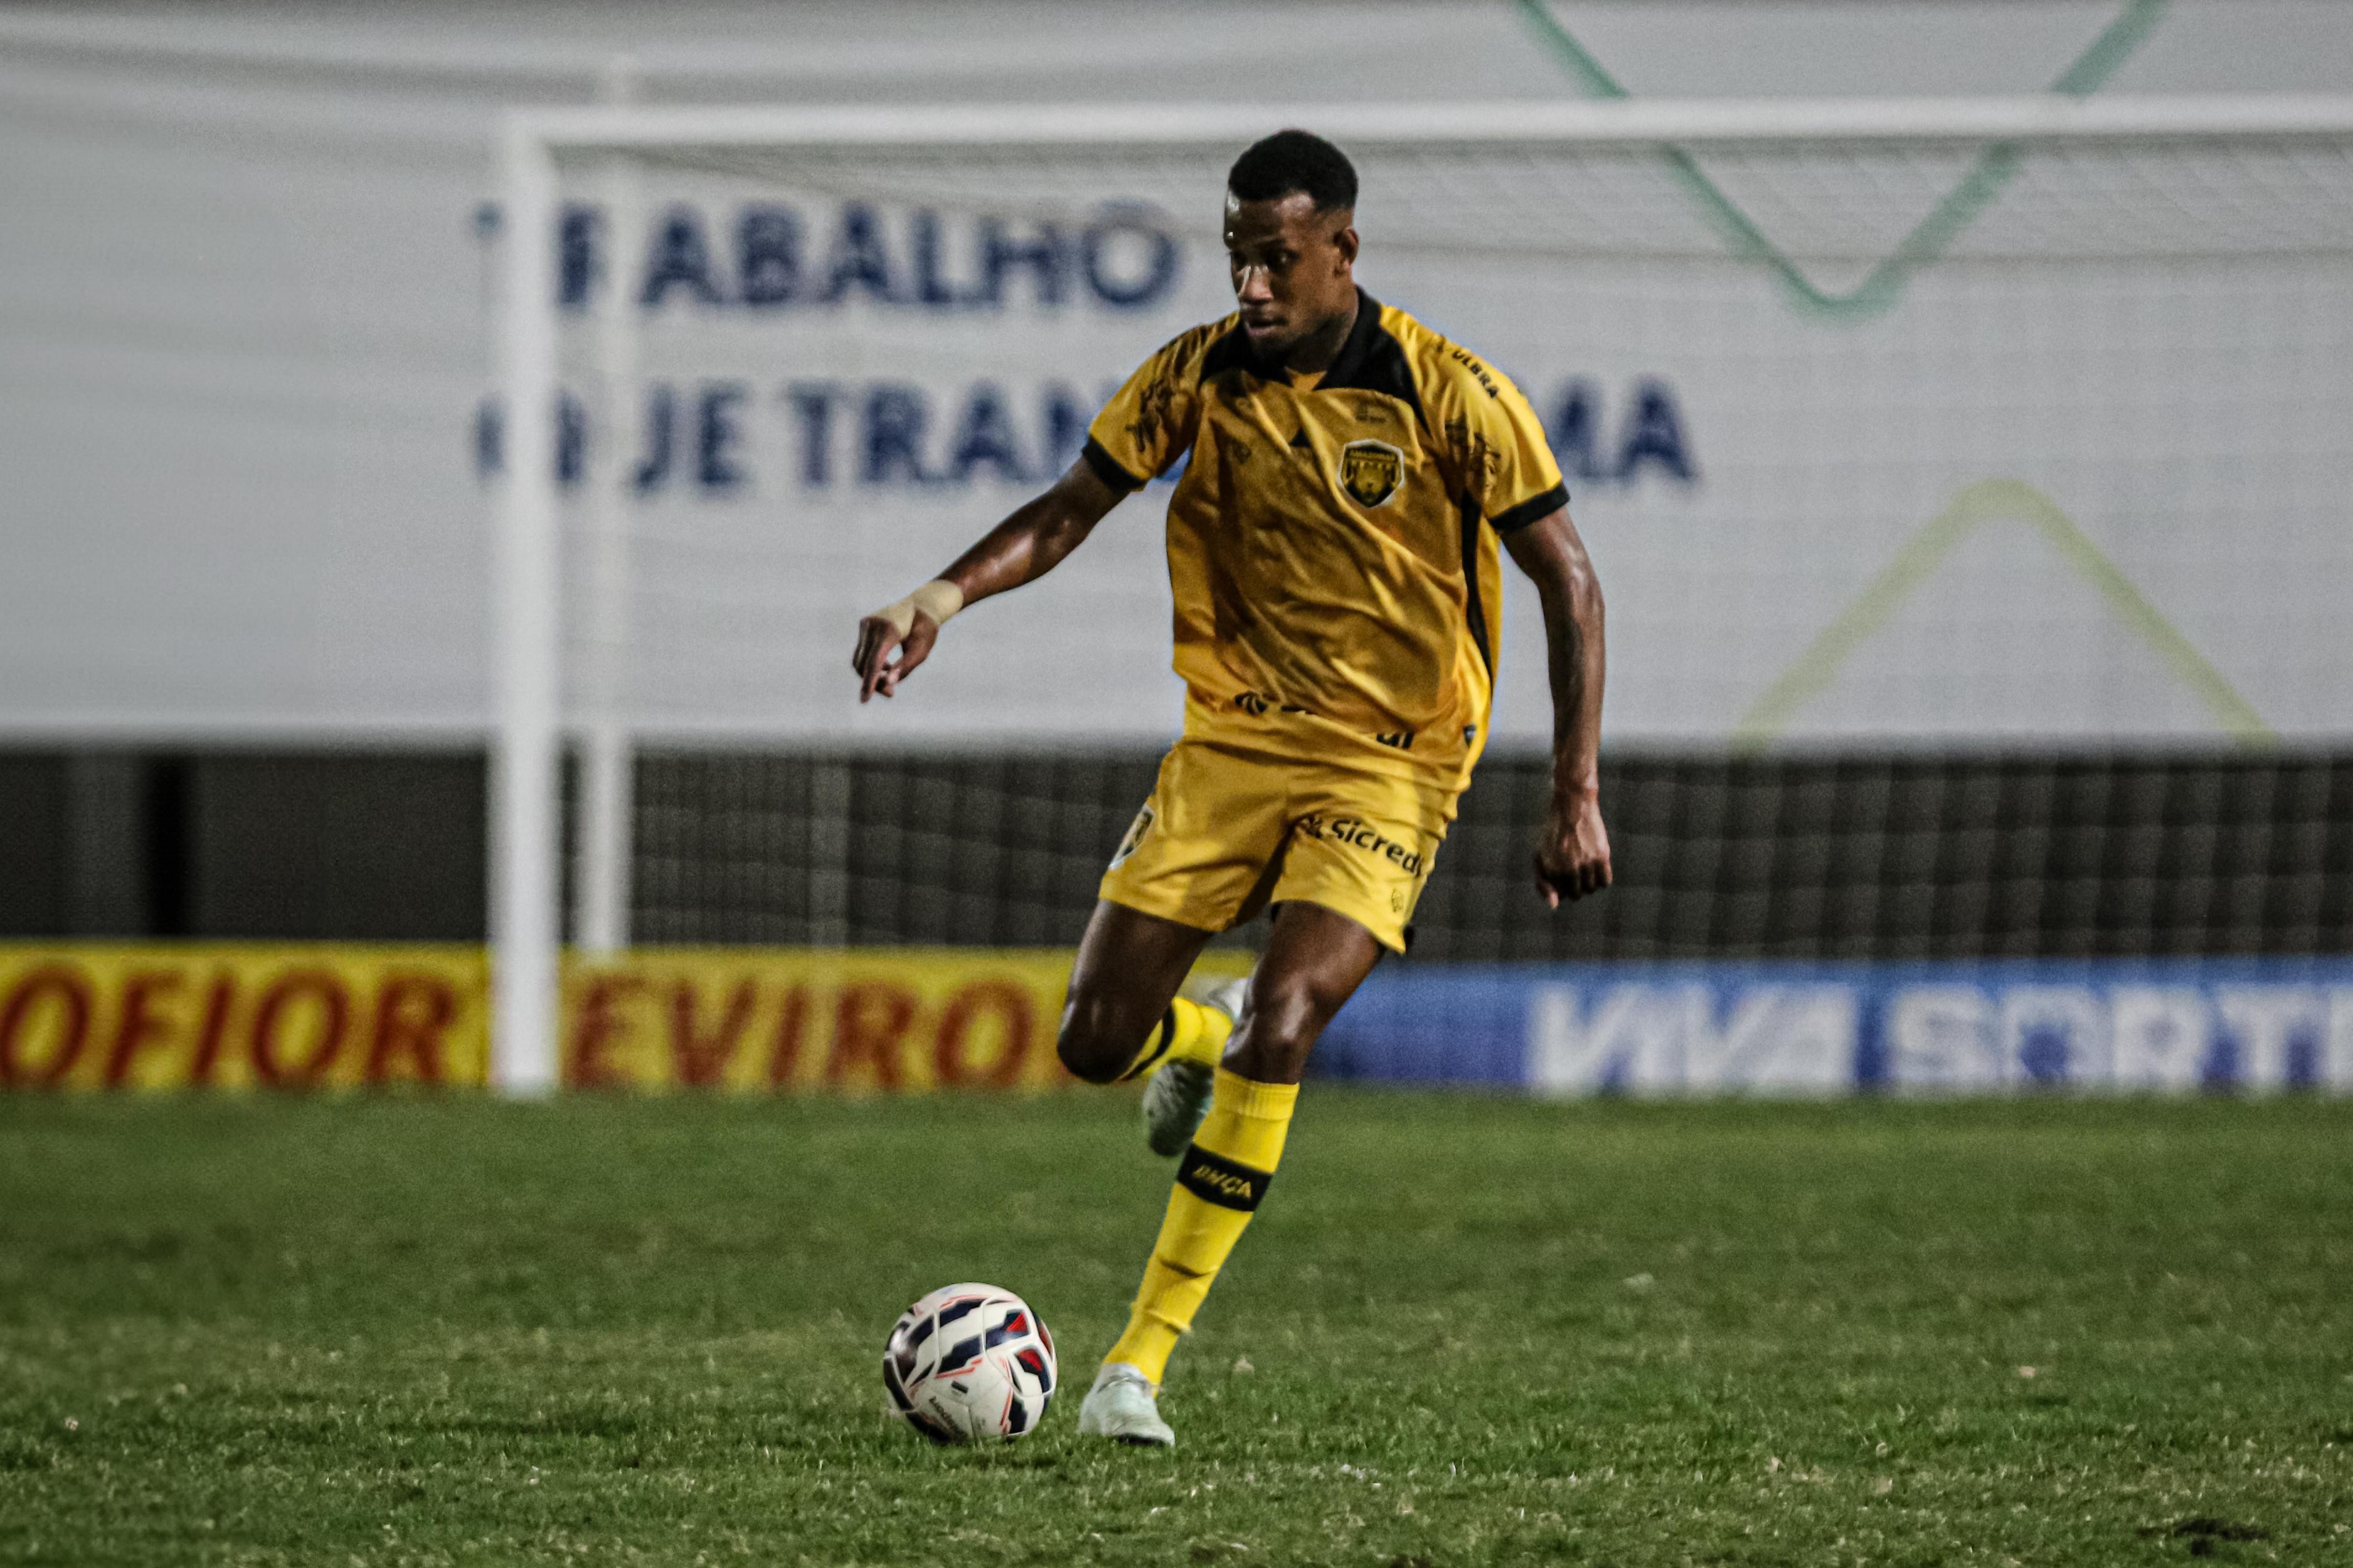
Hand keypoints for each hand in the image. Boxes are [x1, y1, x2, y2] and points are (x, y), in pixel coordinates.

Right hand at [851, 611, 939, 701]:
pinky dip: (871, 663)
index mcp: (890, 630)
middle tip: (890, 693)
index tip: (865, 700)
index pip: (875, 661)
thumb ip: (905, 667)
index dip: (870, 682)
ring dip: (871, 674)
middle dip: (873, 681)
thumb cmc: (925, 630)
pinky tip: (886, 666)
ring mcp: (866, 623)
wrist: (920, 606)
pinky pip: (862, 651)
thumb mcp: (921, 651)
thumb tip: (889, 684)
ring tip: (889, 681)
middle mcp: (873, 625)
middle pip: (864, 663)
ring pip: (859, 659)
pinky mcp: (863, 625)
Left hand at [1532, 790, 1611, 907]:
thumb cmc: (1553, 834)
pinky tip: (1595, 867)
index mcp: (1552, 869)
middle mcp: (1569, 869)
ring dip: (1589, 883)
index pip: (1561, 894)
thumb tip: (1555, 905)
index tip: (1562, 871)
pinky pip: (1605, 882)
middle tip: (1574, 868)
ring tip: (1584, 866)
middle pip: (1577, 894)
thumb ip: (1542, 883)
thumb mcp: (1539, 856)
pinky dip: (1601, 879)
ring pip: (1592, 890)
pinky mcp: (1602, 856)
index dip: (1562, 885)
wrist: (1572, 806)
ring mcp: (1586, 863)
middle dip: (1575, 886)